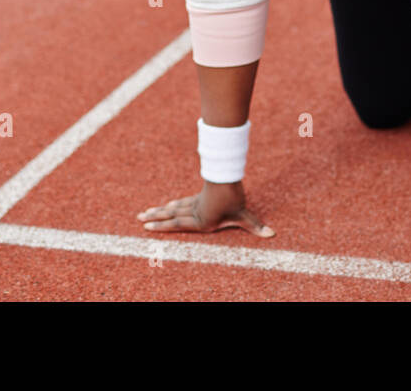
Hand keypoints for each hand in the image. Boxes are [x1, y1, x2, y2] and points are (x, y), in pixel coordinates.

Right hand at [137, 181, 274, 236]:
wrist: (229, 176)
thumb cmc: (234, 197)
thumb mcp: (244, 214)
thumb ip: (255, 226)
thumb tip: (271, 234)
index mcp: (201, 221)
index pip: (178, 224)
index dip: (161, 226)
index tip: (147, 226)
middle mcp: (195, 212)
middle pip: (171, 215)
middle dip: (155, 218)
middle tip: (139, 218)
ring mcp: (196, 203)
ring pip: (174, 207)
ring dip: (160, 210)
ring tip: (145, 212)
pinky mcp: (200, 196)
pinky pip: (182, 202)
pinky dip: (173, 205)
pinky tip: (168, 204)